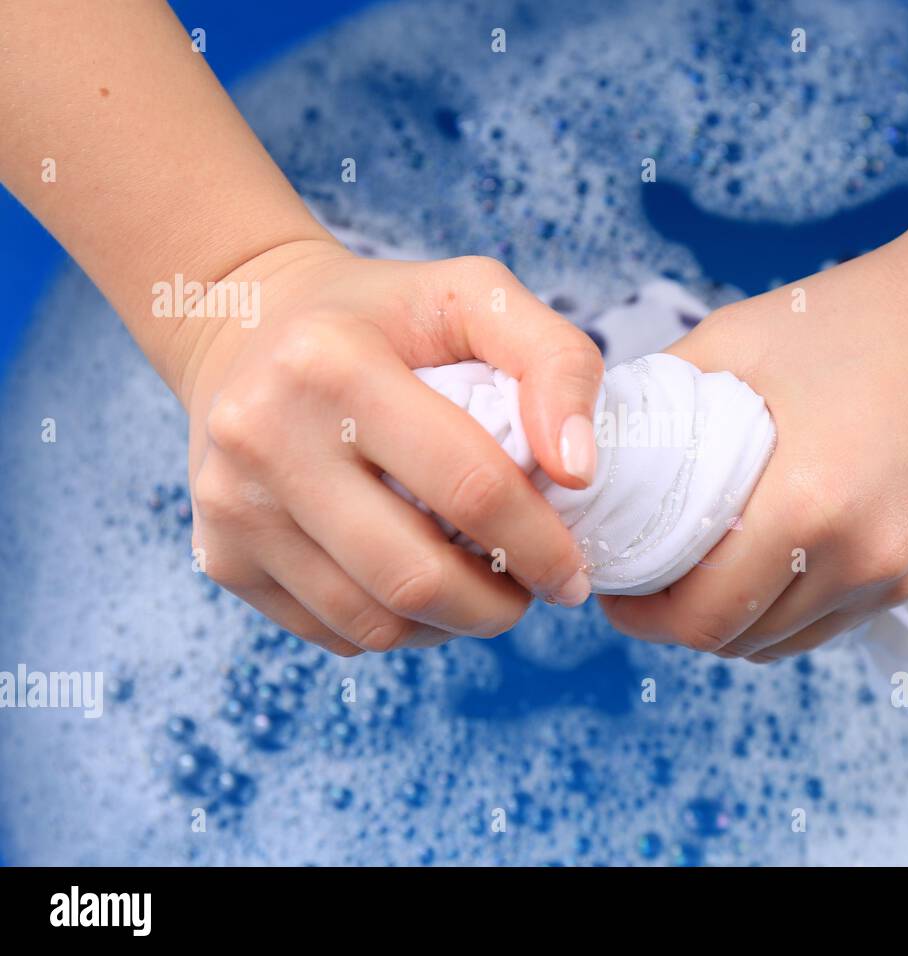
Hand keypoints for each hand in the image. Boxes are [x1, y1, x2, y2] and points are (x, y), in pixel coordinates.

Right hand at [182, 239, 602, 655]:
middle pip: (415, 575)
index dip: (541, 545)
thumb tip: (579, 472)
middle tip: (534, 590)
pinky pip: (334, 632)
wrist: (247, 321)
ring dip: (451, 625)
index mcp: (332, 364)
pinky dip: (398, 629)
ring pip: (374, 623)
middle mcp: (265, 437)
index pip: (470, 487)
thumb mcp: (475, 295)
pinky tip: (422, 589)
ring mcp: (234, 506)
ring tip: (483, 589)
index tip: (574, 571)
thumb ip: (555, 361)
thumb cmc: (385, 313)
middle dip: (499, 605)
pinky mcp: (221, 555)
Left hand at [601, 223, 907, 661]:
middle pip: (739, 640)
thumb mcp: (736, 341)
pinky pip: (832, 621)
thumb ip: (659, 402)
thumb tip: (599, 449)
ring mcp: (898, 573)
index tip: (615, 587)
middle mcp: (860, 558)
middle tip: (647, 582)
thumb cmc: (856, 316)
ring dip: (732, 623)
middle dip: (678, 623)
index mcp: (807, 505)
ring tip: (700, 576)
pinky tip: (761, 567)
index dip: (642, 616)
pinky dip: (785, 611)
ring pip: (785, 642)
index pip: (701, 615)